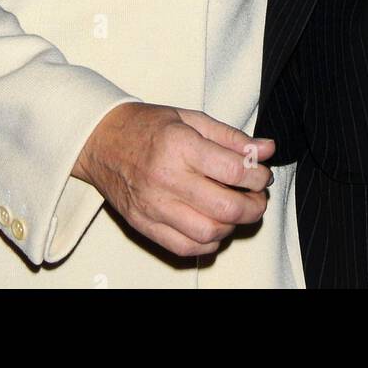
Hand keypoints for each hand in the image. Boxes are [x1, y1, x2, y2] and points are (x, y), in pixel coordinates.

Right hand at [74, 102, 275, 257]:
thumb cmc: (147, 126)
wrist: (100, 140)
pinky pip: (185, 248)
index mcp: (179, 145)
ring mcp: (154, 206)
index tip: (262, 174)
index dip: (258, 176)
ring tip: (236, 211)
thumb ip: (231, 137)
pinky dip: (208, 242)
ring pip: (209, 233)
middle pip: (225, 208)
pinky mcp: (144, 225)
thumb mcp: (191, 118)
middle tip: (258, 197)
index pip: (234, 171)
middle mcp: (166, 179)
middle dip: (254, 206)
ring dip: (233, 226)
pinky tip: (213, 226)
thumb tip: (266, 150)